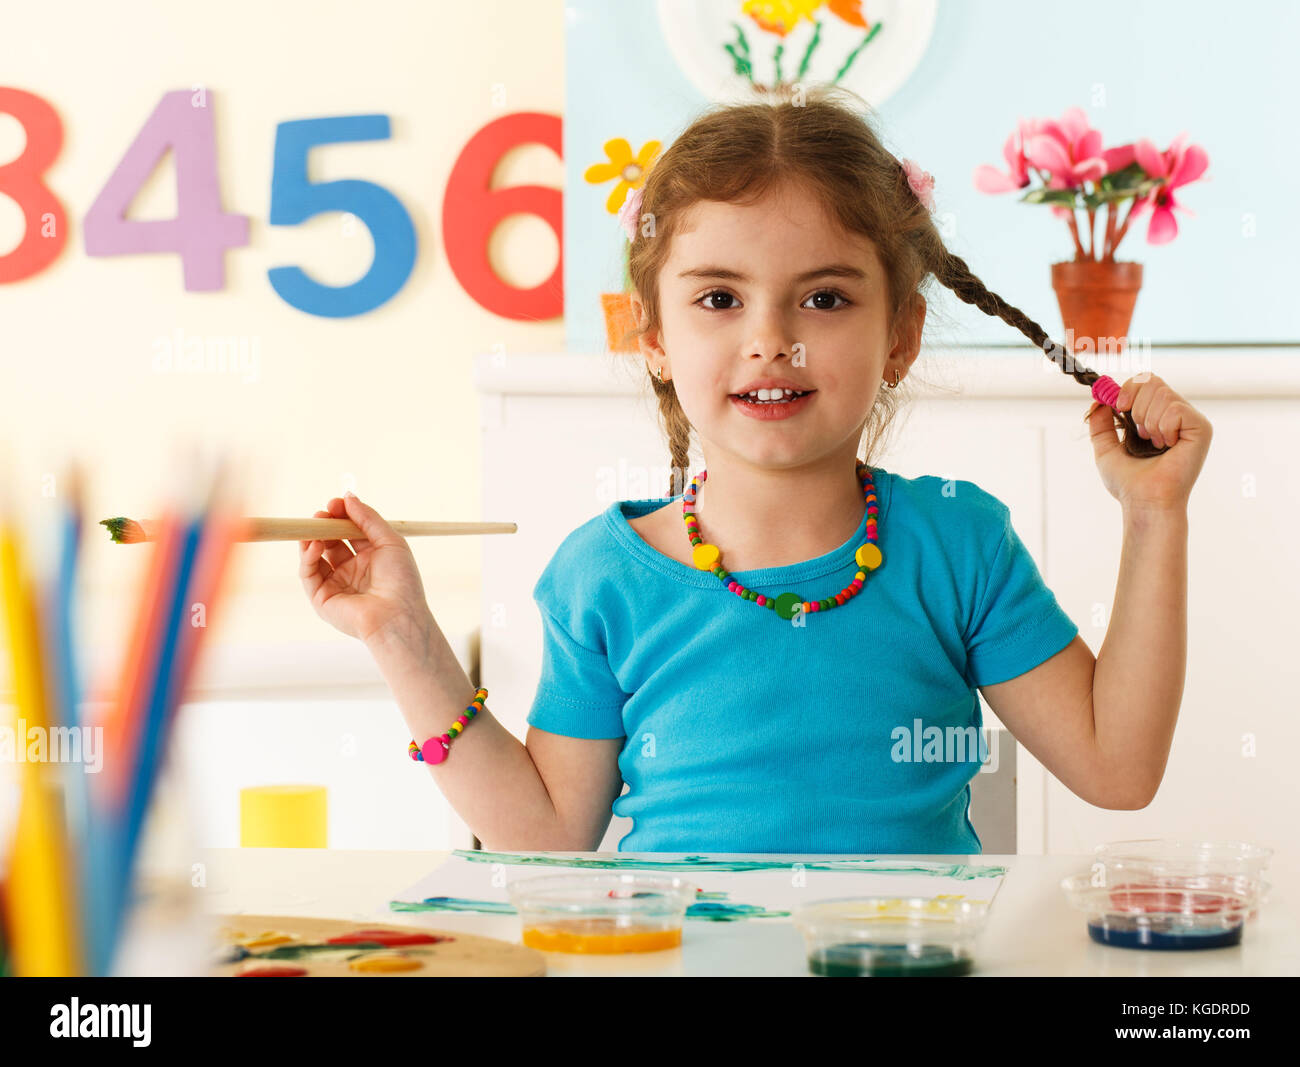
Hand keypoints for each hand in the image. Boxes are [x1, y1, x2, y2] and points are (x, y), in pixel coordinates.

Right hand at [298, 492, 432, 648]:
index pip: (350, 532)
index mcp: (371, 558)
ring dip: (312, 538)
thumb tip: (349, 496)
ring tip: (316, 525)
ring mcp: (336, 584)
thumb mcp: (390, 541)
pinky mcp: (322, 598)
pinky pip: (309, 573)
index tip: (336, 502)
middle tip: (322, 513)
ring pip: (315, 556)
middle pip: (330, 541)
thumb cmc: (401, 582)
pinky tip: (315, 544)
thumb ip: (368, 518)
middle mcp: (352, 571)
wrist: (398, 616)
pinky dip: (308, 557)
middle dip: (324, 525)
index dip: (341, 516)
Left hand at [1086, 373, 1212, 512]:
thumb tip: (1097, 400)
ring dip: (1148, 421)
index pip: (1146, 381)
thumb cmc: (1129, 482)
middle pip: (1153, 380)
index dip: (1128, 389)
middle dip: (1136, 406)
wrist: (1144, 501)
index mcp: (1157, 416)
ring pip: (1163, 393)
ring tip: (1153, 443)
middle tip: (1139, 433)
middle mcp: (1176, 415)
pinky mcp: (1202, 428)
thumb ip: (1100, 423)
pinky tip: (1167, 446)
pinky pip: (1175, 409)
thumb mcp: (1105, 448)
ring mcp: (1190, 420)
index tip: (1119, 406)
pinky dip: (1162, 428)